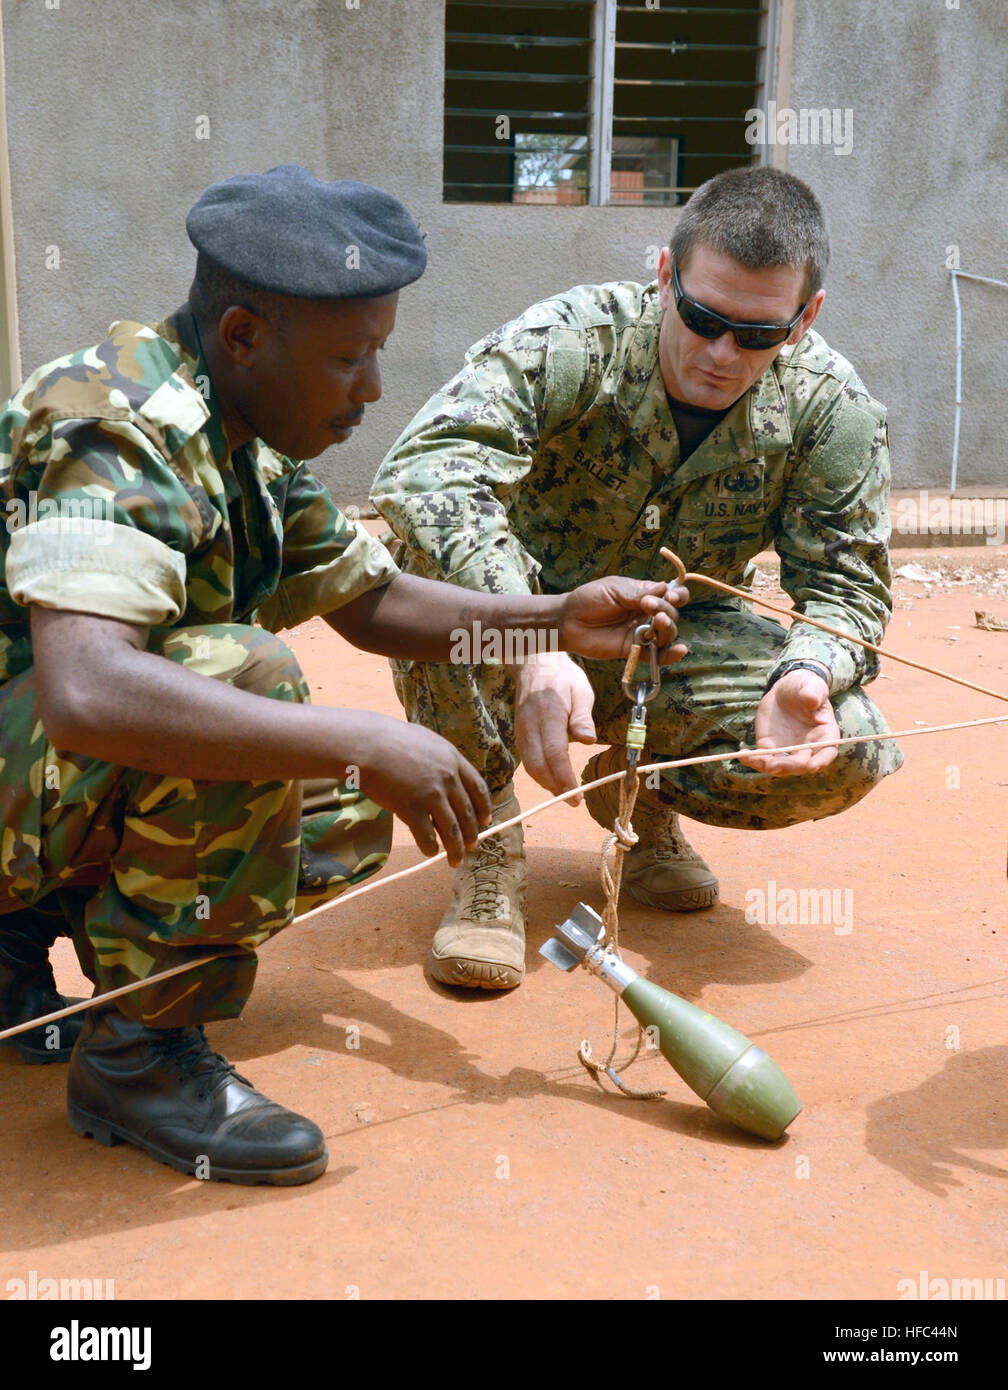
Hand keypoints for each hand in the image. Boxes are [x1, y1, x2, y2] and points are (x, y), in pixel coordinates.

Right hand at [354, 717, 491, 865]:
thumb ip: (440, 759)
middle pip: (466, 812)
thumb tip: (446, 773)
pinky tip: (430, 852)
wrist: (368, 744)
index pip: (478, 788)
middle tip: (472, 846)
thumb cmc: (390, 740)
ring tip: (456, 860)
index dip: (483, 807)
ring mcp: (431, 794)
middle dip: (472, 833)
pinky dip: (431, 847)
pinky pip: (427, 835)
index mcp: (453, 760)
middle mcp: (448, 778)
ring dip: (456, 848)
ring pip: (451, 829)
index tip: (486, 820)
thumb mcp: (426, 742)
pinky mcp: (412, 808)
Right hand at [511, 651, 595, 802]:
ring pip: (530, 765)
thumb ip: (582, 716)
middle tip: (574, 801)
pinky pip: (527, 758)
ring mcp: (521, 729)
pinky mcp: (520, 733)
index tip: (576, 795)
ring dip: (547, 784)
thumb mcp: (581, 690)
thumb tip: (588, 740)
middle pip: (537, 765)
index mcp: (548, 713)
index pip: (554, 753)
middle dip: (555, 787)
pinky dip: (540, 774)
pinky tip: (554, 780)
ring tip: (566, 794)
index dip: (564, 777)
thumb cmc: (563, 678)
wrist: (535, 664)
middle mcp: (529, 724)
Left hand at [558, 577, 689, 662]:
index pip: (672, 594)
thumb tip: (665, 588)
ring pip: (667, 634)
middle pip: (672, 614)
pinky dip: (670, 655)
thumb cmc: (589, 599)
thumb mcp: (614, 590)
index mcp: (646, 595)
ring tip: (657, 622)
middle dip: (665, 609)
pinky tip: (679, 650)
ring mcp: (642, 633)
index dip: (677, 595)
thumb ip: (638, 592)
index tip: (670, 595)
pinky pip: (656, 655)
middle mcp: (648, 614)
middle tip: (647, 606)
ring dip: (668, 628)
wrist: (568, 620)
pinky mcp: (635, 651)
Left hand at [738, 670, 838, 776]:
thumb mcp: (812, 686)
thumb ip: (814, 692)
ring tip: (753, 759)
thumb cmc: (805, 687)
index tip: (811, 766)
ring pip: (780, 766)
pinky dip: (752, 760)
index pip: (827, 753)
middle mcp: (808, 748)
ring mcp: (788, 750)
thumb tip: (812, 699)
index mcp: (824, 735)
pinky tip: (742, 754)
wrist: (785, 690)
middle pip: (801, 764)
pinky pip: (762, 758)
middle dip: (788, 766)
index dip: (821, 761)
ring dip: (767, 766)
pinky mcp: (770, 747)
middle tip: (772, 764)